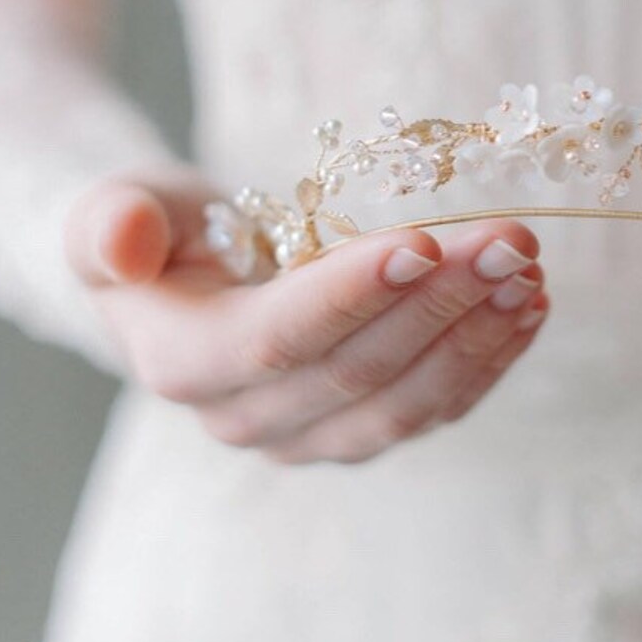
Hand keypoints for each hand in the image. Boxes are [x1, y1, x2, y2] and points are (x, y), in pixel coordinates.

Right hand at [65, 170, 548, 463]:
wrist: (183, 275)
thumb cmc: (157, 228)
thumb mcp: (117, 205)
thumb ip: (111, 222)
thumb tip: (123, 238)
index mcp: (182, 363)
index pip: (275, 340)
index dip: (351, 296)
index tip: (424, 240)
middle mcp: (246, 419)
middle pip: (358, 373)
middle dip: (442, 304)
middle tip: (510, 240)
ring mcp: (309, 436)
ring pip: (405, 403)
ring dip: (477, 339)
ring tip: (530, 274)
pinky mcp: (359, 431)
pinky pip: (432, 409)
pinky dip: (487, 361)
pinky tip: (530, 309)